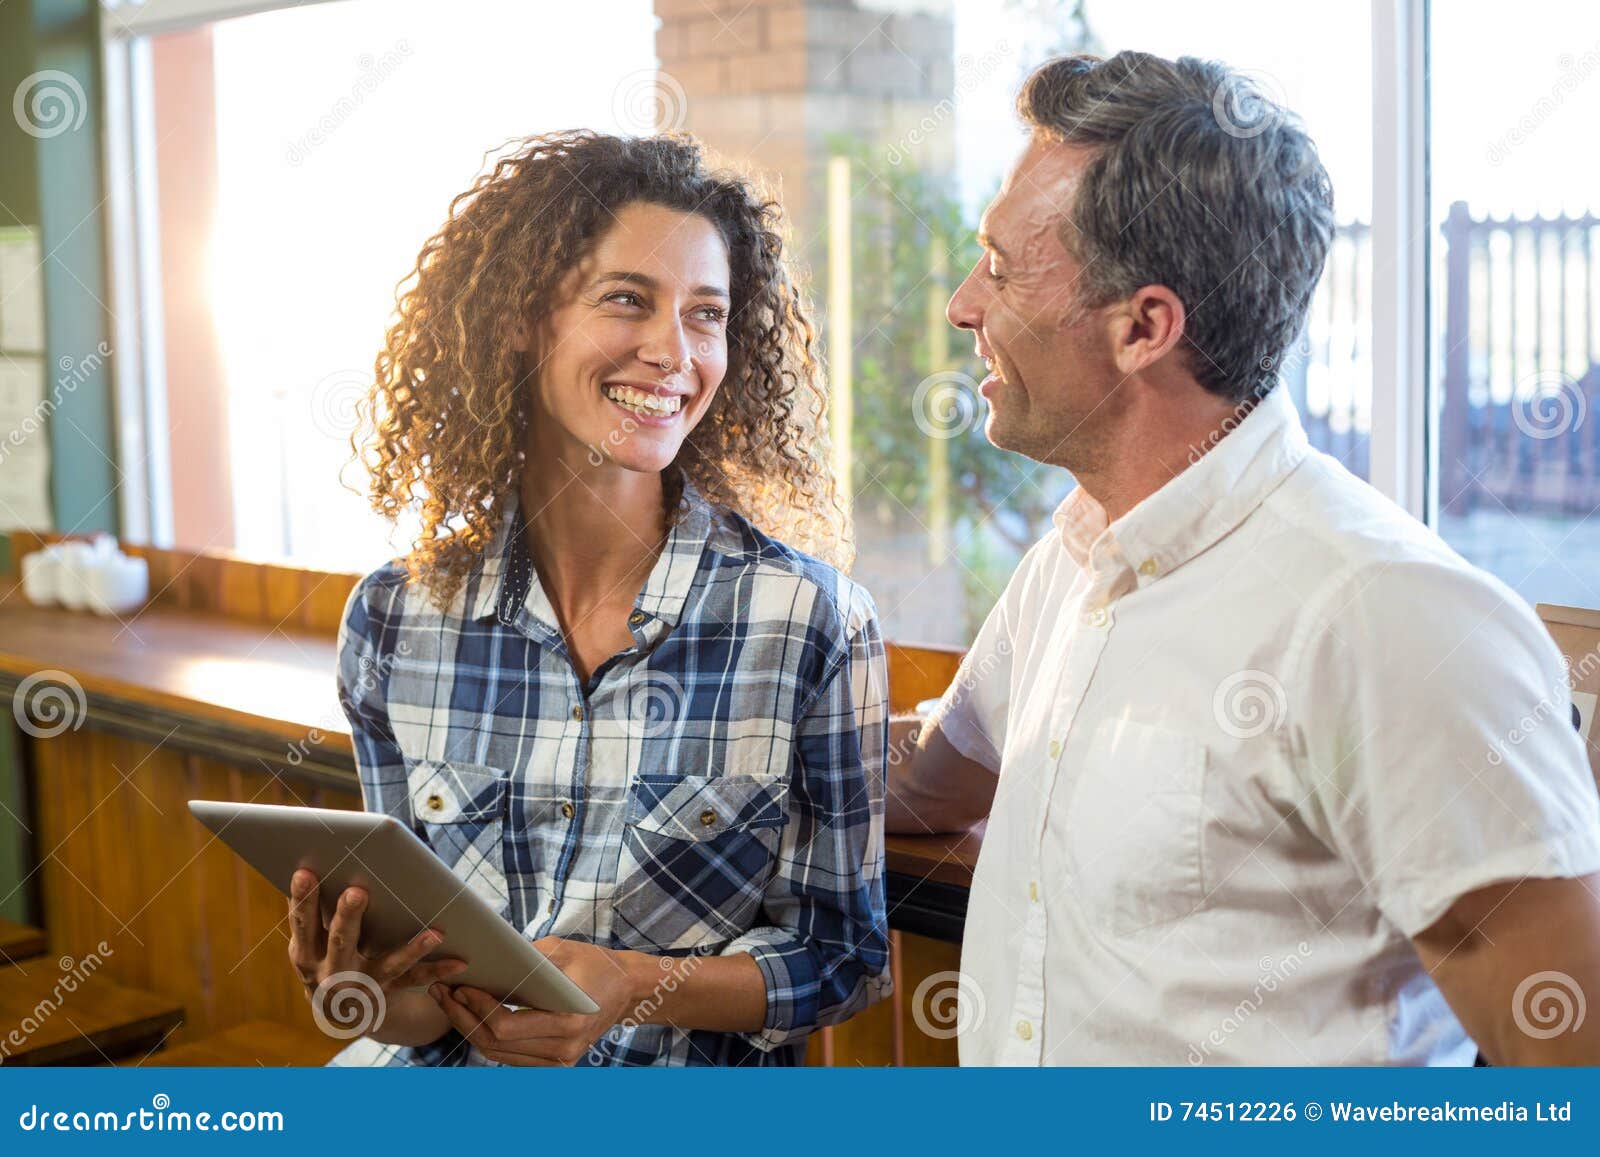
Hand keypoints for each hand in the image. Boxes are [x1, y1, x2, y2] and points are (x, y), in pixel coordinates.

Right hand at [287, 868, 467, 1037]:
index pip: (303, 924)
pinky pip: (416, 979)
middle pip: (341, 941)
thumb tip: (314, 863)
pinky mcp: (389, 990)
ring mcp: (362, 984)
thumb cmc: (325, 956)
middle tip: (357, 892)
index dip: (303, 899)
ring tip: (435, 934)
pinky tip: (461, 961)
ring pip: (389, 964)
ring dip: (413, 950)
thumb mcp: (310, 942)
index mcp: (307, 954)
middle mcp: (332, 973)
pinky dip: (439, 970)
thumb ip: (314, 912)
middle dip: (349, 917)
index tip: (304, 872)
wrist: (338, 1010)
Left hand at [429, 937, 642, 1065]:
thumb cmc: (595, 964)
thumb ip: (524, 959)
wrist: (626, 989)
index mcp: (568, 1021)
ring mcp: (560, 1062)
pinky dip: (488, 1038)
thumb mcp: (561, 951)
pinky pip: (510, 1057)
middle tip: (442, 993)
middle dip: (463, 1018)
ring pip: (499, 1054)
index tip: (460, 987)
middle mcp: (563, 1050)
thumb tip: (483, 958)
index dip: (478, 1009)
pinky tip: (471, 1017)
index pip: (507, 1026)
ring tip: (449, 1002)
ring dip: (470, 1029)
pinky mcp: (555, 1064)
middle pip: (496, 1044)